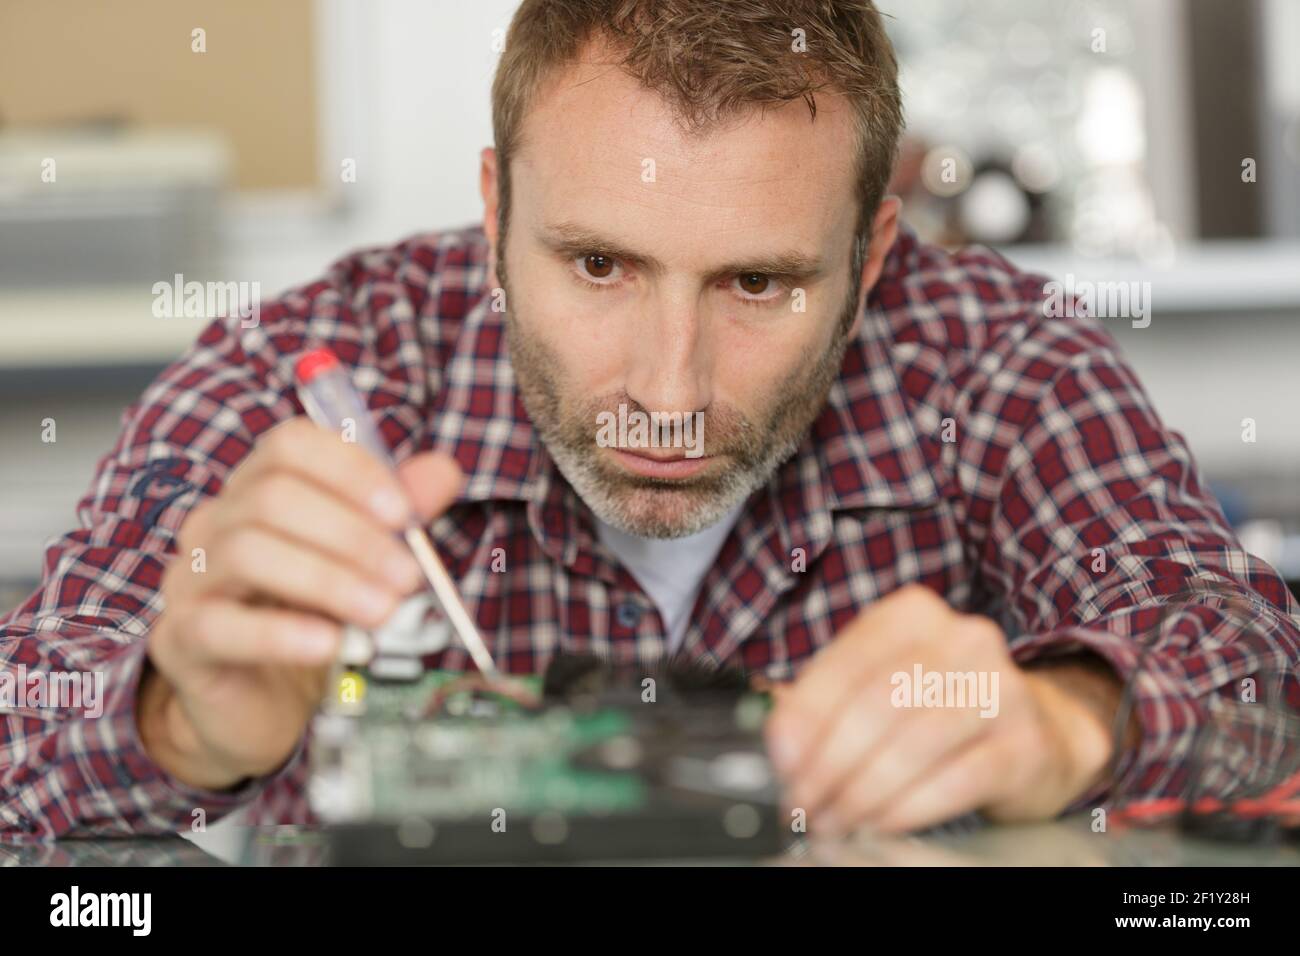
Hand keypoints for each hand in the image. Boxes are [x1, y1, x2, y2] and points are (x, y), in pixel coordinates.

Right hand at [138, 418, 463, 789]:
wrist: (262, 703)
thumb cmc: (311, 619)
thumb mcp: (363, 564)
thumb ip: (399, 515)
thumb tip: (442, 471)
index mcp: (258, 490)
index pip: (289, 446)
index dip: (349, 470)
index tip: (403, 512)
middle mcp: (216, 524)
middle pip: (271, 497)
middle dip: (351, 535)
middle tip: (407, 576)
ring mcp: (190, 579)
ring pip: (247, 553)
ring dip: (327, 580)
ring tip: (382, 612)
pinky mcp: (182, 639)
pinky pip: (220, 625)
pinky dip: (281, 632)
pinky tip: (330, 644)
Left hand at [765, 584, 1121, 835]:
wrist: (1041, 731)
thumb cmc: (940, 707)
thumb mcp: (883, 685)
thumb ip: (828, 704)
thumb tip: (778, 744)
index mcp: (912, 614)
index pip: (845, 663)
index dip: (805, 717)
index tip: (780, 761)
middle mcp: (962, 640)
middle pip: (876, 704)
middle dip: (828, 764)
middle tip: (803, 803)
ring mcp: (1001, 689)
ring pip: (913, 744)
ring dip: (861, 793)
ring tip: (835, 821)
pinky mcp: (1025, 743)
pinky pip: (955, 780)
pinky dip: (907, 809)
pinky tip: (880, 824)